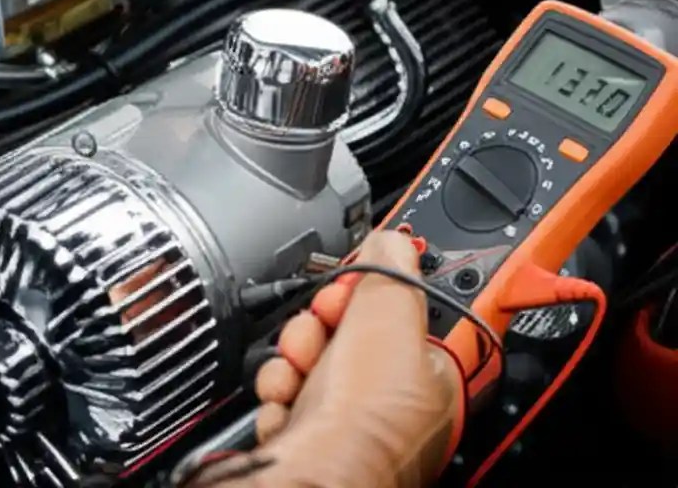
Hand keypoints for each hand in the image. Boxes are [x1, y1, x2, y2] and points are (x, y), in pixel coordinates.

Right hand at [190, 231, 466, 487]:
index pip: (393, 317)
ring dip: (290, 364)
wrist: (307, 473)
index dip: (363, 299)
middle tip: (316, 338)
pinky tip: (285, 406)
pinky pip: (282, 400)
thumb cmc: (363, 419)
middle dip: (316, 331)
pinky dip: (277, 398)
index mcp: (426, 380)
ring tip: (294, 378)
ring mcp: (345, 430)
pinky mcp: (305, 444)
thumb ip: (392, 269)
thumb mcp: (390, 315)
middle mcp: (390, 410)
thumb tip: (390, 239)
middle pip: (342, 340)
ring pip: (305, 369)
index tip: (346, 293)